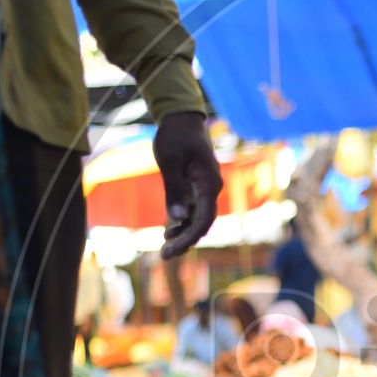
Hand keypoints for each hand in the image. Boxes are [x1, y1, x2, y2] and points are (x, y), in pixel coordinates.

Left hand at [153, 111, 222, 258]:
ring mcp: (206, 189)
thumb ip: (174, 189)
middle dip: (185, 242)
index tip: (171, 250)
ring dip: (183, 235)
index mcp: (209, 184)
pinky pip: (194, 211)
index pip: (204, 219)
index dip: (190, 238)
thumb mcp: (169, 161)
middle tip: (165, 257)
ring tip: (165, 249)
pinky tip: (168, 232)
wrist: (182, 119)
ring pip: (198, 219)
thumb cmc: (175, 136)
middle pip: (203, 223)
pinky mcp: (198, 188)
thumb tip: (178, 218)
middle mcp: (212, 189)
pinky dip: (182, 223)